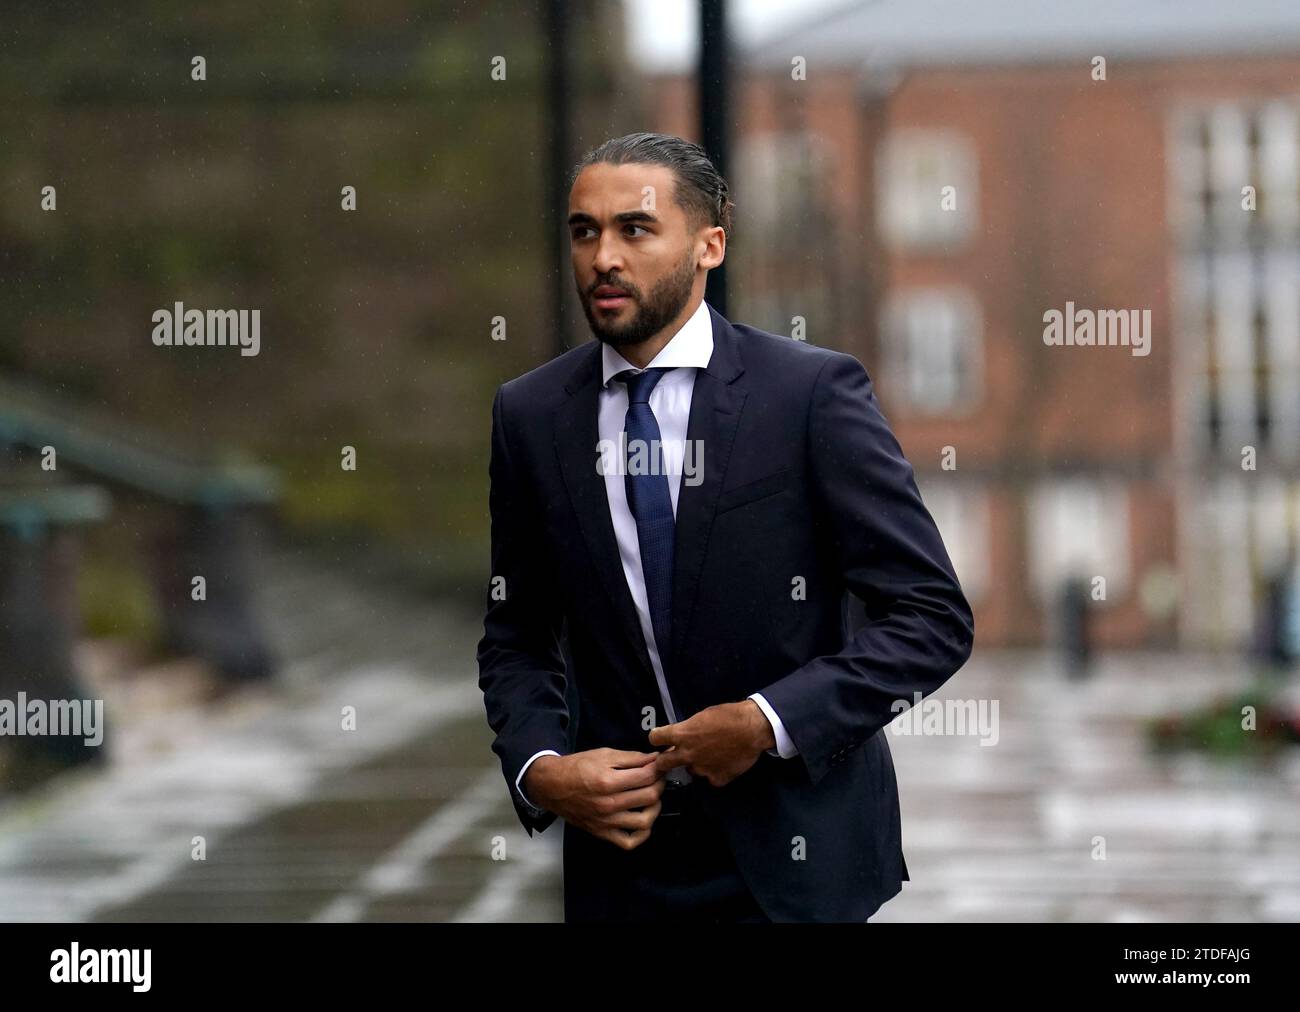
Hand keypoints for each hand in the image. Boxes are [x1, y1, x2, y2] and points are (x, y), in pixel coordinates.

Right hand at [523, 748, 665, 850]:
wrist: (552, 786)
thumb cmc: (577, 767)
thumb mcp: (604, 754)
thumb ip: (631, 757)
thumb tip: (654, 759)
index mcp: (608, 781)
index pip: (647, 776)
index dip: (659, 768)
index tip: (660, 765)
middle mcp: (608, 804)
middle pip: (649, 797)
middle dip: (659, 784)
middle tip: (657, 778)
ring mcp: (605, 822)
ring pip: (644, 821)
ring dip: (655, 808)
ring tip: (651, 799)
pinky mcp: (602, 833)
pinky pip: (629, 842)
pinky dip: (641, 834)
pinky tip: (642, 822)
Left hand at [648, 700, 772, 786]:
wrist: (752, 729)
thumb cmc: (728, 716)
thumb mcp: (703, 716)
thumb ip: (689, 729)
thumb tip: (683, 736)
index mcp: (682, 734)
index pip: (655, 738)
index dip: (657, 738)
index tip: (660, 739)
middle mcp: (687, 754)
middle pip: (662, 763)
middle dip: (663, 761)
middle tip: (670, 758)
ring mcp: (701, 769)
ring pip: (691, 770)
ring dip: (695, 764)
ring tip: (711, 755)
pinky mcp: (716, 779)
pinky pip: (709, 778)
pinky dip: (714, 772)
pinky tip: (723, 763)